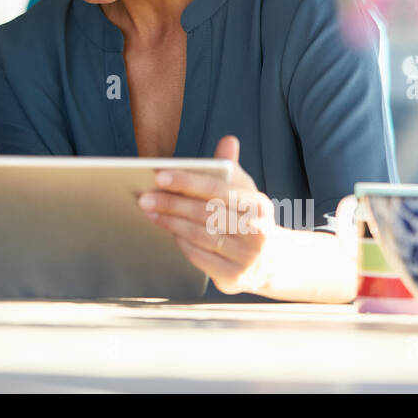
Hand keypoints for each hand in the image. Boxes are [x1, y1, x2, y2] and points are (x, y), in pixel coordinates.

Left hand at [137, 135, 276, 294]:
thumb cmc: (248, 219)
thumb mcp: (245, 193)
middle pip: (206, 213)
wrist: (271, 261)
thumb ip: (231, 168)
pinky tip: (169, 232)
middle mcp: (256, 232)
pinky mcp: (234, 277)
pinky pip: (200, 257)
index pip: (218, 189)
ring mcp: (247, 257)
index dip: (187, 182)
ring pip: (200, 235)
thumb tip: (229, 140)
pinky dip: (182, 243)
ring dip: (171, 222)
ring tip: (150, 212)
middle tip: (145, 197)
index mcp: (259, 205)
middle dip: (171, 203)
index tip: (159, 176)